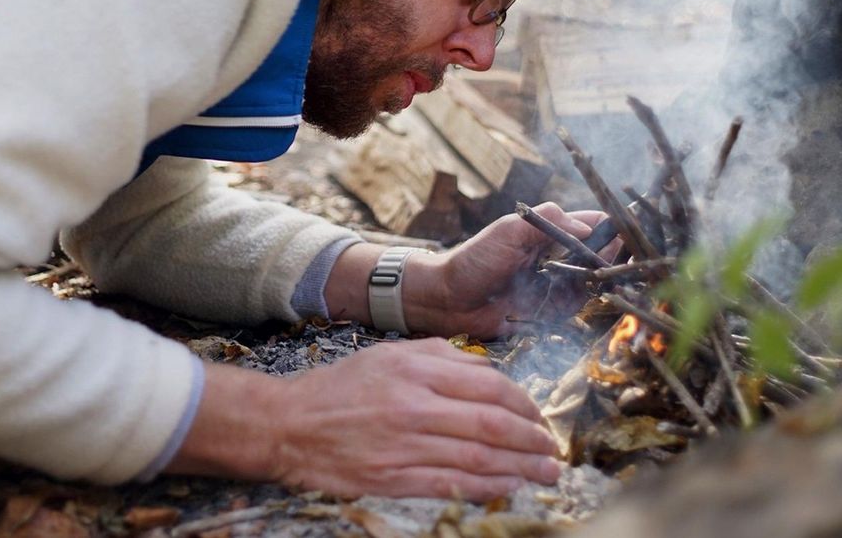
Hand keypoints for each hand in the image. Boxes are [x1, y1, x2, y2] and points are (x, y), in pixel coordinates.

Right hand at [167, 339, 560, 499]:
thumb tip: (487, 371)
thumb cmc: (340, 388)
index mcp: (414, 368)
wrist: (288, 425)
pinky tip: (509, 487)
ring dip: (520, 467)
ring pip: (478, 457)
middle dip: (531, 439)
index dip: (523, 403)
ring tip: (545, 473)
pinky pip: (452, 484)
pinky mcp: (393, 477)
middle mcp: (413, 405)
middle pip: (491, 422)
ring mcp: (404, 444)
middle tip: (553, 450)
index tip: (539, 417)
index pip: (488, 384)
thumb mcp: (388, 354)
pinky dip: (487, 488)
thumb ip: (440, 356)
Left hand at [413, 203, 614, 337]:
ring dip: (610, 272)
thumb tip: (587, 225)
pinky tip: (605, 287)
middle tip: (635, 248)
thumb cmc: (474, 260)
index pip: (589, 225)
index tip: (632, 223)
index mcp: (548, 233)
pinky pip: (580, 303)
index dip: (611, 224)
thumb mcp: (508, 231)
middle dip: (618, 249)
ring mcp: (557, 285)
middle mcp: (557, 257)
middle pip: (599, 251)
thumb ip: (547, 222)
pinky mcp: (553, 311)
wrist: (448, 300)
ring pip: (595, 277)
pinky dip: (593, 296)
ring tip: (627, 266)